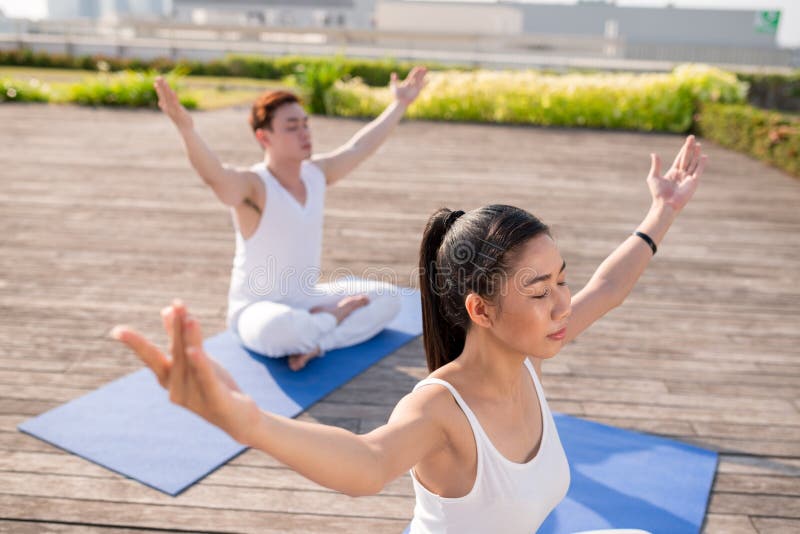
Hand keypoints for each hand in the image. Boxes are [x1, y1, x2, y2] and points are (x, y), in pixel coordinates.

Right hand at [110, 301, 258, 443]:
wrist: (239, 420)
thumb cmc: (212, 387)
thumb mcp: (195, 361)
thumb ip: (179, 338)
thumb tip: (167, 309)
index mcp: (169, 380)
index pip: (151, 357)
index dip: (136, 344)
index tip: (117, 331)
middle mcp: (176, 390)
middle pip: (175, 354)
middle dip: (174, 329)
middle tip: (173, 306)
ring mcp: (194, 398)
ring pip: (191, 362)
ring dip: (190, 339)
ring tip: (189, 317)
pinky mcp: (215, 401)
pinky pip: (205, 379)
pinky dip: (199, 364)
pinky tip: (194, 351)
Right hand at [154, 76, 192, 130]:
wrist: (185, 129)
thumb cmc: (180, 120)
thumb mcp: (172, 112)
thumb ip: (166, 106)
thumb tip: (160, 102)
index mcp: (166, 107)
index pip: (162, 96)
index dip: (159, 89)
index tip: (155, 83)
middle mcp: (168, 108)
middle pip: (163, 94)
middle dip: (160, 86)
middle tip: (157, 77)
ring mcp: (172, 109)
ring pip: (168, 96)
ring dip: (166, 88)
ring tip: (164, 81)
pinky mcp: (178, 111)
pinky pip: (175, 102)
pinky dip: (174, 97)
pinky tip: (173, 91)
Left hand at [390, 66, 427, 106]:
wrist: (400, 102)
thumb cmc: (397, 95)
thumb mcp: (394, 86)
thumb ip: (394, 79)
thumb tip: (393, 73)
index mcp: (407, 82)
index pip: (412, 75)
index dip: (415, 71)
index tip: (418, 67)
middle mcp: (412, 84)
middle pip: (417, 77)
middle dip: (421, 72)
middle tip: (424, 67)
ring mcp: (415, 88)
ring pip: (420, 80)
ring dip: (423, 76)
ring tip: (427, 72)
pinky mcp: (417, 91)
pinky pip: (422, 86)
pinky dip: (425, 83)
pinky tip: (428, 79)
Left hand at [647, 135, 706, 211]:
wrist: (665, 204)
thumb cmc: (658, 193)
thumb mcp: (654, 177)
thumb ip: (656, 165)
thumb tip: (654, 154)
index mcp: (673, 173)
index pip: (680, 158)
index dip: (683, 150)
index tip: (687, 141)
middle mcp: (682, 174)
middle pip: (687, 158)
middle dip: (690, 148)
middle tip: (692, 137)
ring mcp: (688, 178)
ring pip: (693, 163)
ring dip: (696, 154)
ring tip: (698, 144)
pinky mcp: (693, 182)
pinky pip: (699, 171)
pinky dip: (702, 164)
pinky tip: (704, 156)